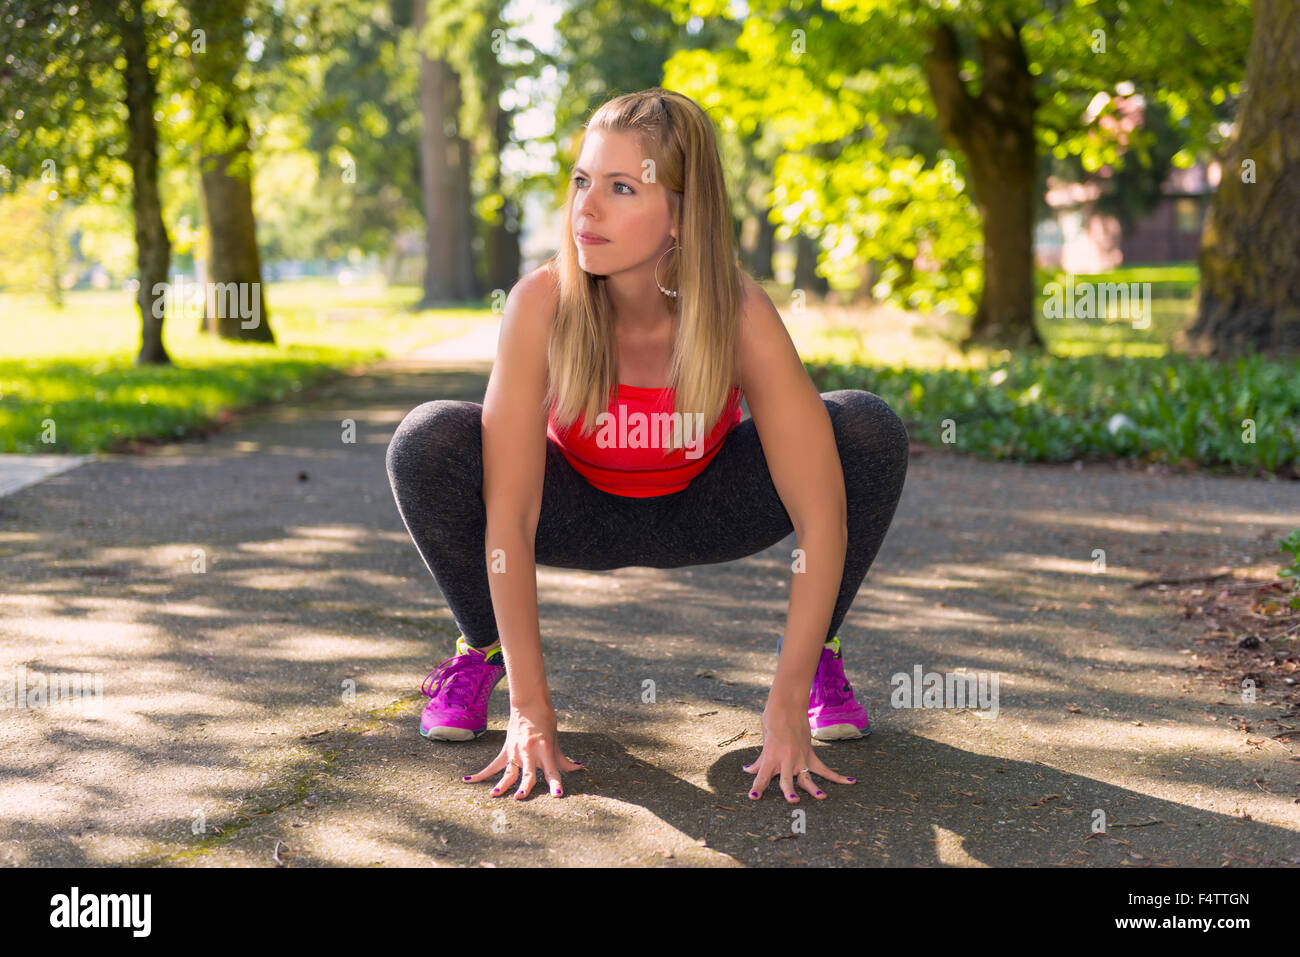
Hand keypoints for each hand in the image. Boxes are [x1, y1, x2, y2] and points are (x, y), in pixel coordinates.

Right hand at [461, 698, 582, 799]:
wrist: (529, 703)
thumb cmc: (545, 721)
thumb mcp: (555, 740)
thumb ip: (562, 759)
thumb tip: (578, 769)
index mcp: (545, 750)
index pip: (552, 771)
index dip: (555, 784)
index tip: (558, 795)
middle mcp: (530, 752)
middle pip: (528, 774)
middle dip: (524, 787)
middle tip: (520, 797)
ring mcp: (516, 752)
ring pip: (508, 772)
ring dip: (502, 784)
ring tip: (494, 794)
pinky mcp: (506, 750)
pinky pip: (493, 764)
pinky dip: (481, 773)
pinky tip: (468, 780)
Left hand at [743, 698, 854, 801]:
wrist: (788, 704)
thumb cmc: (772, 720)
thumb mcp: (764, 741)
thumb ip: (760, 760)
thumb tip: (749, 770)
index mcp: (771, 755)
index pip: (762, 776)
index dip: (757, 788)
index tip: (753, 798)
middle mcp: (786, 759)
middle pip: (787, 780)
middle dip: (789, 791)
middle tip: (792, 800)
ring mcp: (800, 757)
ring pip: (807, 777)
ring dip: (814, 788)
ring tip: (821, 797)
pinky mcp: (810, 754)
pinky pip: (824, 769)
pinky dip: (837, 776)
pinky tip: (850, 782)